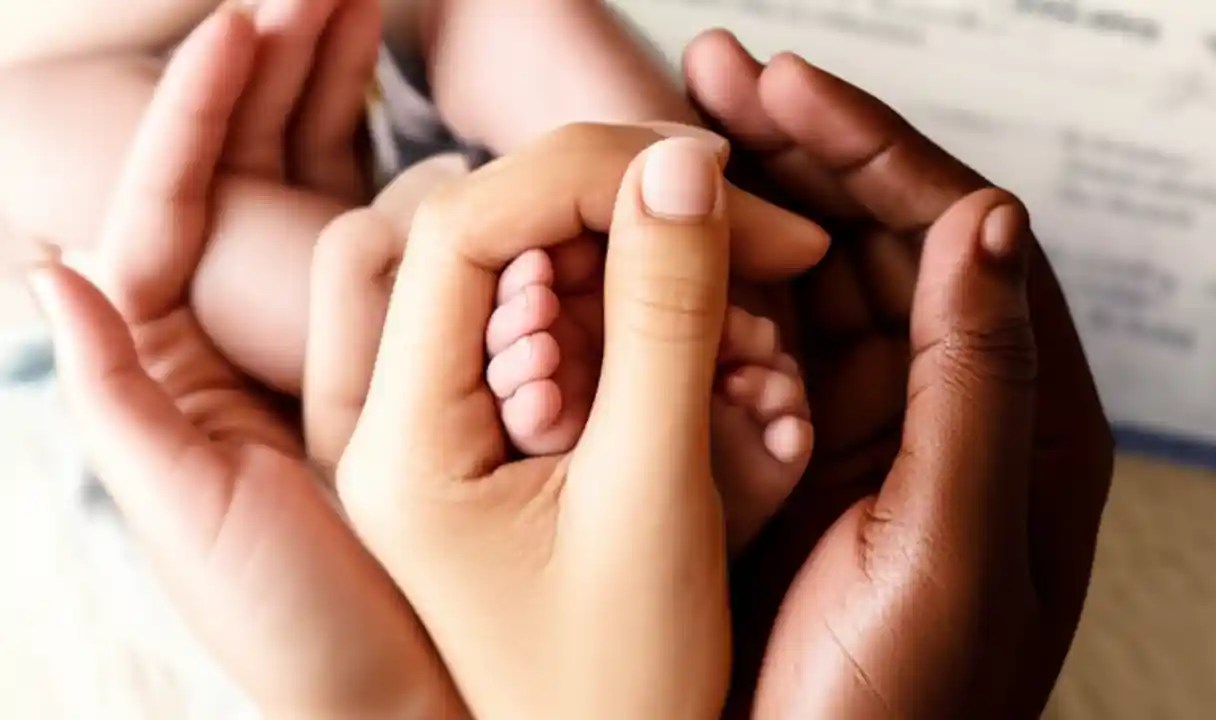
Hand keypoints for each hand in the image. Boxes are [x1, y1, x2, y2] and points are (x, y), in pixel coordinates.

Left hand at [27, 10, 464, 717]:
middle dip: (284, 76)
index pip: (171, 203)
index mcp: (172, 365)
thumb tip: (52, 265)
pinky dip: (418, 182)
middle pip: (251, 177)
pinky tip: (436, 124)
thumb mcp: (189, 515)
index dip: (200, 106)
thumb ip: (118, 395)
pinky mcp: (401, 365)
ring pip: (328, 200)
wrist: (405, 694)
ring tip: (377, 22)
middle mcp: (242, 343)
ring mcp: (327, 348)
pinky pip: (401, 252)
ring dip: (348, 108)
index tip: (241, 15)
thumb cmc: (293, 621)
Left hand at [332, 125, 827, 719]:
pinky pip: (583, 339)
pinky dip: (667, 337)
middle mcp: (411, 421)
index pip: (468, 229)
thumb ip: (665, 323)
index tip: (719, 180)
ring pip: (559, 280)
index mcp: (406, 441)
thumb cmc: (624, 690)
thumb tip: (678, 165)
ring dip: (673, 290)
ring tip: (760, 356)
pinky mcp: (513, 439)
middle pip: (511, 238)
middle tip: (771, 255)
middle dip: (648, 233)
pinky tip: (735, 381)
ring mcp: (460, 428)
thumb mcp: (653, 499)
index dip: (592, 175)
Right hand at [683, 31, 1114, 717]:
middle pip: (872, 239)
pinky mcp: (785, 457)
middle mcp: (942, 408)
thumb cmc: (901, 713)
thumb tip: (991, 216)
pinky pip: (748, 349)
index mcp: (1016, 421)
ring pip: (803, 282)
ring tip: (673, 131)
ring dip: (744, 201)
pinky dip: (706, 290)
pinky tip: (657, 246)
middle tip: (710, 71)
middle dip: (794, 149)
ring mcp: (856, 428)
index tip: (783, 84)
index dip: (871, 150)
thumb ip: (981, 385)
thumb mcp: (956, 553)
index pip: (954, 241)